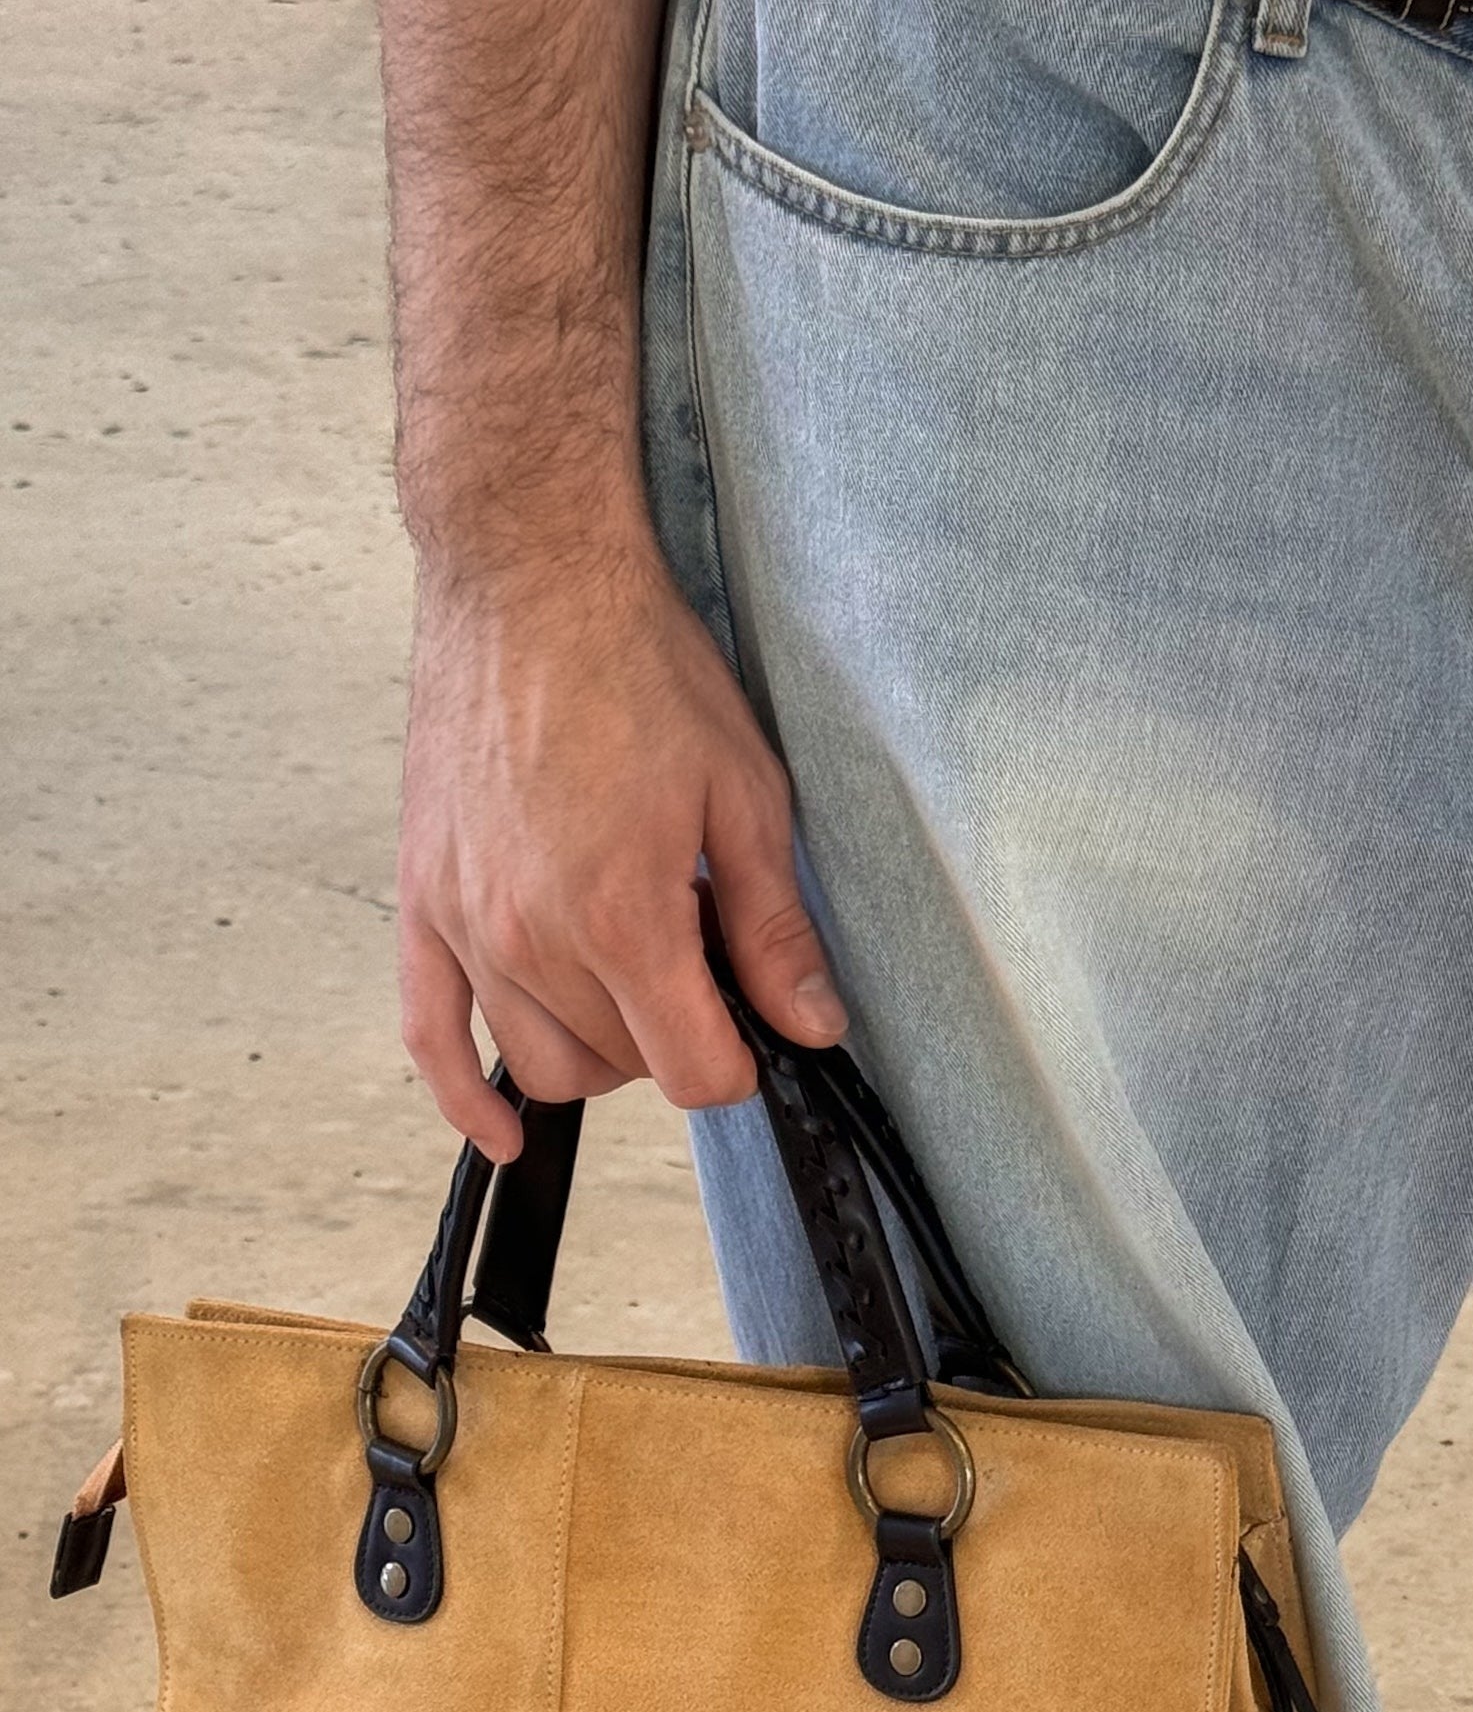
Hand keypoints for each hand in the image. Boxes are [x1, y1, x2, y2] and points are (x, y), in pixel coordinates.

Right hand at [395, 540, 845, 1161]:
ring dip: (594, 1047)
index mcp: (620, 919)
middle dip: (670, 1037)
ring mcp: (465, 923)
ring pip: (539, 1063)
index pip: (695, 1074)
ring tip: (623, 967)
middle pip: (620, 1071)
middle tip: (692, 956)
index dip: (739, 1060)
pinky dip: (462, 1098)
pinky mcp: (421, 899)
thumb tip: (811, 1024)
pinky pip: (428, 1034)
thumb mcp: (744, 796)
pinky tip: (499, 1136)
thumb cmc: (638, 666)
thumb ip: (774, 927)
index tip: (752, 1018)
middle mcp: (531, 938)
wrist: (529, 575)